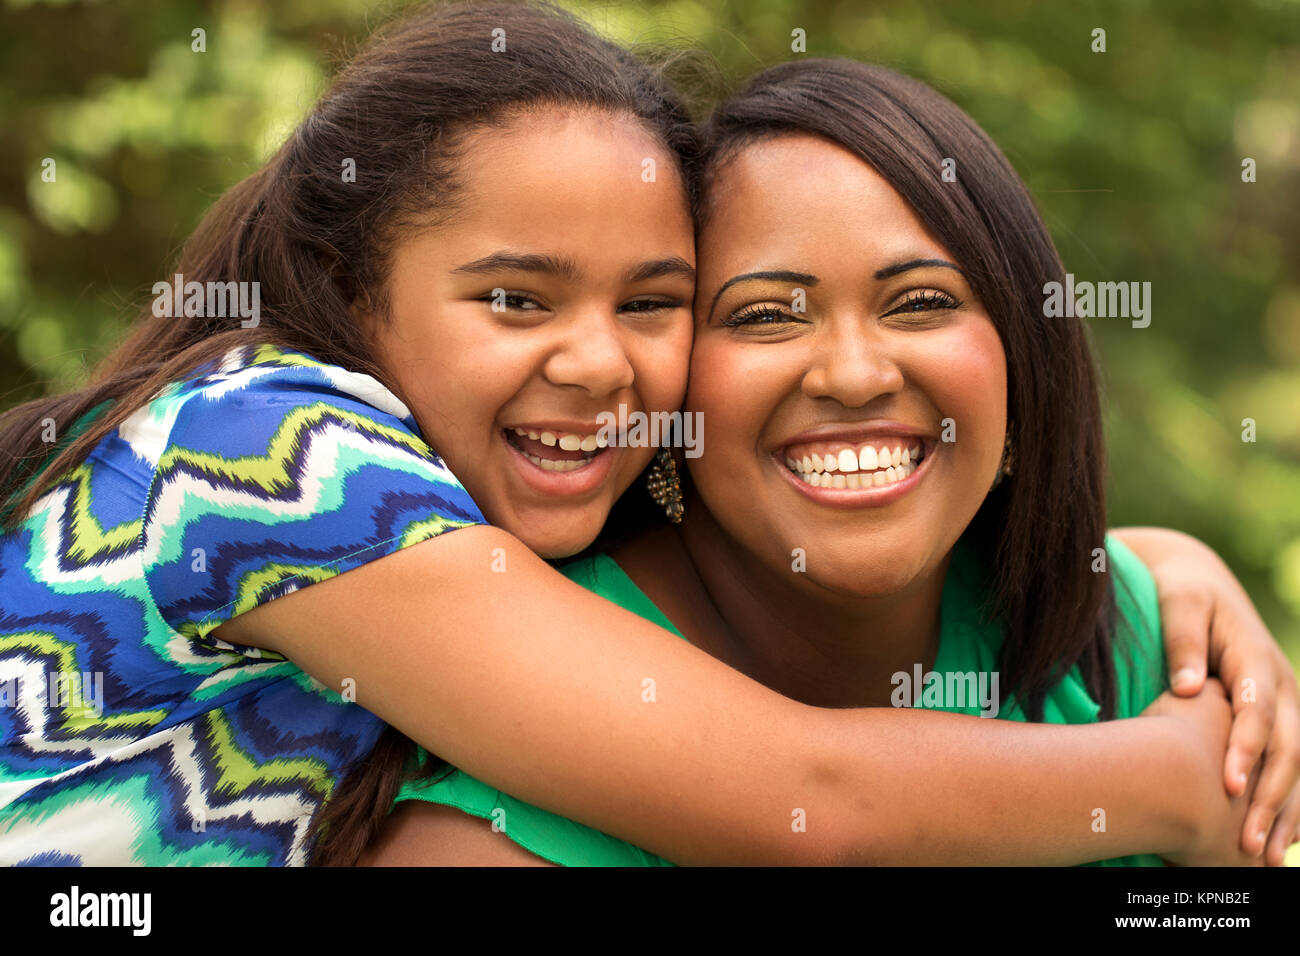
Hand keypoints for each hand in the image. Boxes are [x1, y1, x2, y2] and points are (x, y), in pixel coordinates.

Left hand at [1121, 527, 1299, 862]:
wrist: (1201, 582)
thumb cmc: (1182, 593)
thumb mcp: (1180, 603)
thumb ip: (1183, 641)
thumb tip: (1188, 688)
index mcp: (1256, 658)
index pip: (1257, 712)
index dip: (1246, 750)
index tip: (1227, 785)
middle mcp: (1281, 686)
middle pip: (1287, 749)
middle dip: (1270, 797)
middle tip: (1248, 841)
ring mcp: (1287, 705)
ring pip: (1298, 766)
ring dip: (1286, 812)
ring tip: (1264, 856)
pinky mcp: (1280, 719)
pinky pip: (1295, 767)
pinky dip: (1291, 804)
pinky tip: (1279, 839)